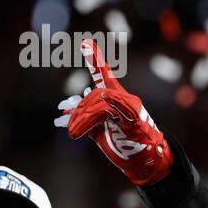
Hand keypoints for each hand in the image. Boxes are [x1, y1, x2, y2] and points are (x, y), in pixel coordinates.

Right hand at [57, 40, 171, 185]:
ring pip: (83, 107)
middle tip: (75, 131)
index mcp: (123, 99)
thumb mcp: (135, 122)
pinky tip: (61, 120)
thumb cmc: (146, 143)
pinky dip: (70, 119)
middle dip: (81, 112)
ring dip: (73, 112)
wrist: (146, 164)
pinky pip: (81, 120)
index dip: (94, 60)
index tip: (85, 42)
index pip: (105, 75)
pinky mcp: (98, 129)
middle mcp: (112, 104)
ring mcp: (104, 116)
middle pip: (90, 98)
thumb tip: (98, 96)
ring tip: (66, 121)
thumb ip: (117, 105)